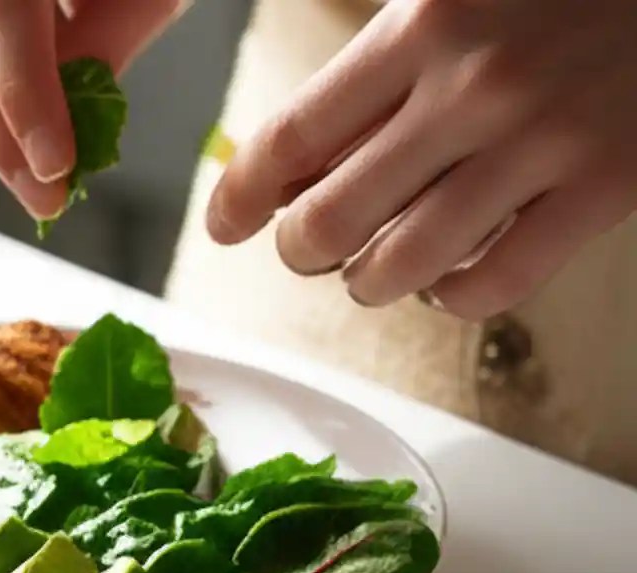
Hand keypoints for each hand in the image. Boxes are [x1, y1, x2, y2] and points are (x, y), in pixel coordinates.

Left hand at [206, 0, 636, 319]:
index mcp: (422, 23)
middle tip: (306, 247)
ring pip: (403, 264)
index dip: (242, 195)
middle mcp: (475, 86)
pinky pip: (497, 283)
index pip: (293, 136)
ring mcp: (544, 139)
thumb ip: (373, 73)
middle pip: (331, 217)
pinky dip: (452, 296)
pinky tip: (446, 280)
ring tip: (370, 271)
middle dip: (301, 248)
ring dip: (368, 282)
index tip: (224, 226)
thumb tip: (290, 168)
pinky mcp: (608, 185)